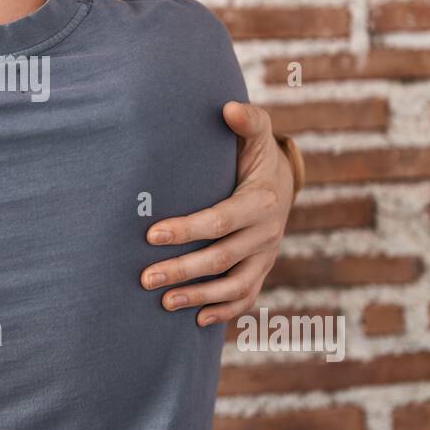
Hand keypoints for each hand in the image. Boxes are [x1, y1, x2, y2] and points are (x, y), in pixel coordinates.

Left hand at [140, 102, 295, 326]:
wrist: (284, 179)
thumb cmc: (255, 152)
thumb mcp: (257, 132)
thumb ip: (247, 119)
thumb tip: (228, 108)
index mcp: (260, 202)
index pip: (219, 220)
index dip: (186, 229)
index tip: (151, 234)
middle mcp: (266, 233)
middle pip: (221, 259)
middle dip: (182, 271)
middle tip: (145, 279)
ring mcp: (266, 255)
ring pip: (235, 285)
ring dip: (200, 297)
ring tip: (164, 303)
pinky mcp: (263, 268)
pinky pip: (248, 296)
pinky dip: (225, 310)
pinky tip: (196, 320)